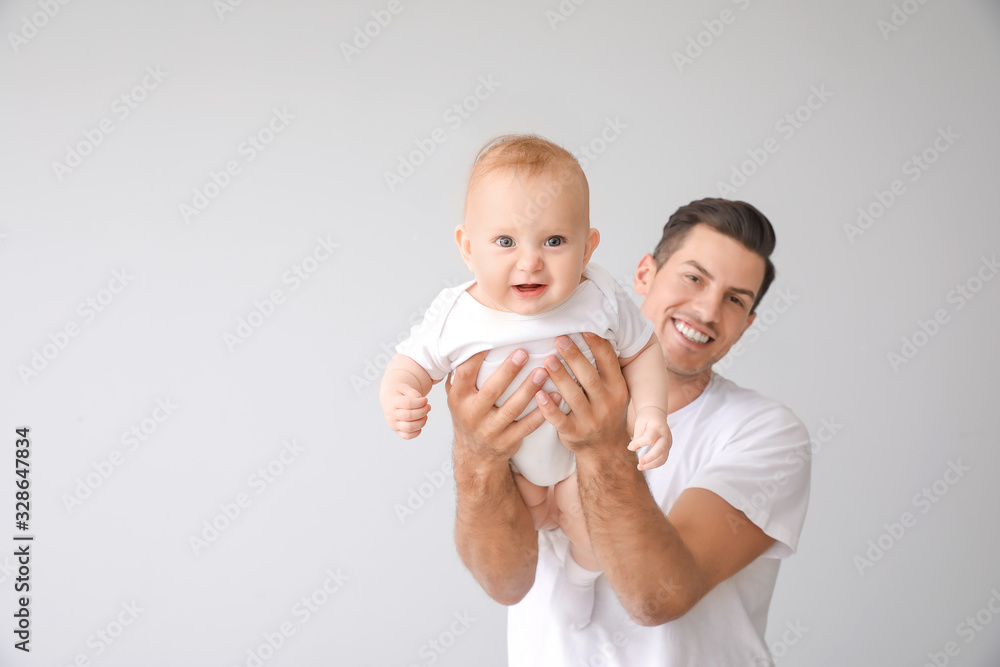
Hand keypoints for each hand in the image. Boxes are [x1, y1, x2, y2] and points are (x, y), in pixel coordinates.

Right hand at [384, 383, 430, 439]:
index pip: (408, 403)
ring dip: (422, 422)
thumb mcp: (404, 387)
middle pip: (410, 416)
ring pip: (409, 427)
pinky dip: (417, 432)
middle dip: (423, 411)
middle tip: (428, 406)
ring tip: (425, 415)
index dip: (420, 402)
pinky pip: (407, 436)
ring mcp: (394, 424)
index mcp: (392, 402)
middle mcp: (391, 415)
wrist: (389, 399)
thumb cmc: (399, 393)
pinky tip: (420, 422)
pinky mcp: (397, 431)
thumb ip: (412, 392)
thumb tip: (420, 400)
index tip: (425, 400)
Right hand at [445, 349, 548, 462]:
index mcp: (458, 399)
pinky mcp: (507, 441)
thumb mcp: (457, 397)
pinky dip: (542, 412)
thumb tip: (467, 343)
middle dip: (508, 371)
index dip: (476, 357)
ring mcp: (490, 430)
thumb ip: (461, 374)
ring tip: (543, 372)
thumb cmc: (469, 415)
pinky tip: (554, 396)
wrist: (475, 454)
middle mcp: (472, 415)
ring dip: (529, 389)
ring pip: (512, 408)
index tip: (491, 340)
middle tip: (523, 353)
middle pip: (491, 390)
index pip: (464, 374)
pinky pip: (527, 426)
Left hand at [532, 332, 629, 452]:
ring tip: (547, 360)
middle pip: (589, 377)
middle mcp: (607, 404)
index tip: (584, 330)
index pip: (608, 363)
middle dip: (574, 357)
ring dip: (560, 377)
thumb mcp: (614, 391)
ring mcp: (590, 420)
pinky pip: (559, 419)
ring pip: (574, 396)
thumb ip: (604, 369)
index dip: (597, 346)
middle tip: (559, 339)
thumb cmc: (605, 410)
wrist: (605, 449)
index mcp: (617, 389)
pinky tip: (538, 394)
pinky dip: (548, 407)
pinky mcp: (574, 433)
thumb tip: (592, 333)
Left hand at [628, 406, 671, 469]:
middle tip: (639, 463)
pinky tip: (645, 465)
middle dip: (650, 458)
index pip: (649, 438)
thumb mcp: (639, 424)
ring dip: (652, 465)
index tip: (630, 446)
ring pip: (663, 457)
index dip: (639, 444)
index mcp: (658, 427)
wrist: (656, 415)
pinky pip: (663, 458)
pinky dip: (654, 464)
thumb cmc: (646, 419)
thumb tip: (631, 449)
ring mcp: (668, 443)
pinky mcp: (667, 448)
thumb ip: (637, 436)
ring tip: (640, 467)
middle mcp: (666, 436)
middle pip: (660, 449)